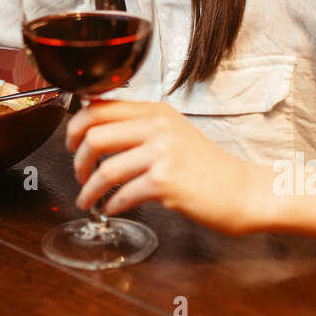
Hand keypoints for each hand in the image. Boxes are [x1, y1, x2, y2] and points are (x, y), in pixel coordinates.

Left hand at [66, 100, 276, 235]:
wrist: (245, 190)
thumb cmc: (210, 167)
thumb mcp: (176, 133)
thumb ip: (142, 128)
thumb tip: (99, 131)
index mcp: (157, 111)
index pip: (101, 107)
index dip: (76, 125)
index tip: (70, 141)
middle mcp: (158, 127)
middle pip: (94, 134)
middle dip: (77, 158)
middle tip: (78, 173)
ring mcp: (162, 154)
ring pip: (105, 168)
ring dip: (89, 189)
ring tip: (88, 199)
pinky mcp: (165, 182)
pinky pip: (123, 194)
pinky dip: (111, 204)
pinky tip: (111, 209)